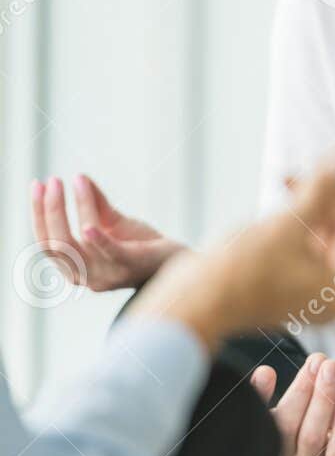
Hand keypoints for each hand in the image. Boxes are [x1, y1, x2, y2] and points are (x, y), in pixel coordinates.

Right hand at [29, 174, 185, 290]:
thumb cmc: (140, 245)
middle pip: (57, 244)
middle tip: (54, 181)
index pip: (45, 242)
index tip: (38, 184)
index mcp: (73, 269)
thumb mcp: (113, 223)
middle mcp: (85, 277)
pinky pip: (110, 254)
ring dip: (78, 208)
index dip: (39, 213)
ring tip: (77, 182)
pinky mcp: (130, 267)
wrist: (176, 261)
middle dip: (51, 210)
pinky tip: (88, 227)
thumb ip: (95, 206)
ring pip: (82, 243)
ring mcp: (107, 275)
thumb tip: (80, 178)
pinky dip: (98, 241)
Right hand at [130, 154, 334, 349]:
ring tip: (304, 167)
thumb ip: (322, 193)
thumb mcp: (286, 226)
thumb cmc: (234, 276)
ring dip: (323, 195)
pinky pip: (310, 235)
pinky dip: (305, 209)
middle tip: (332, 156)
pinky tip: (290, 183)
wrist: (185, 307)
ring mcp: (313, 283)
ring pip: (333, 228)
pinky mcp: (290, 274)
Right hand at [251, 354, 334, 455]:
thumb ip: (301, 387)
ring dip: (324, 398)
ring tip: (332, 368)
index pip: (260, 420)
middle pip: (288, 426)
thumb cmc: (330, 419)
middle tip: (317, 361)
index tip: (267, 371)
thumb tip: (278, 369)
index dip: (259, 397)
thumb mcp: (312, 400)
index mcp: (272, 441)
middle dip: (303, 389)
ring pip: (312, 436)